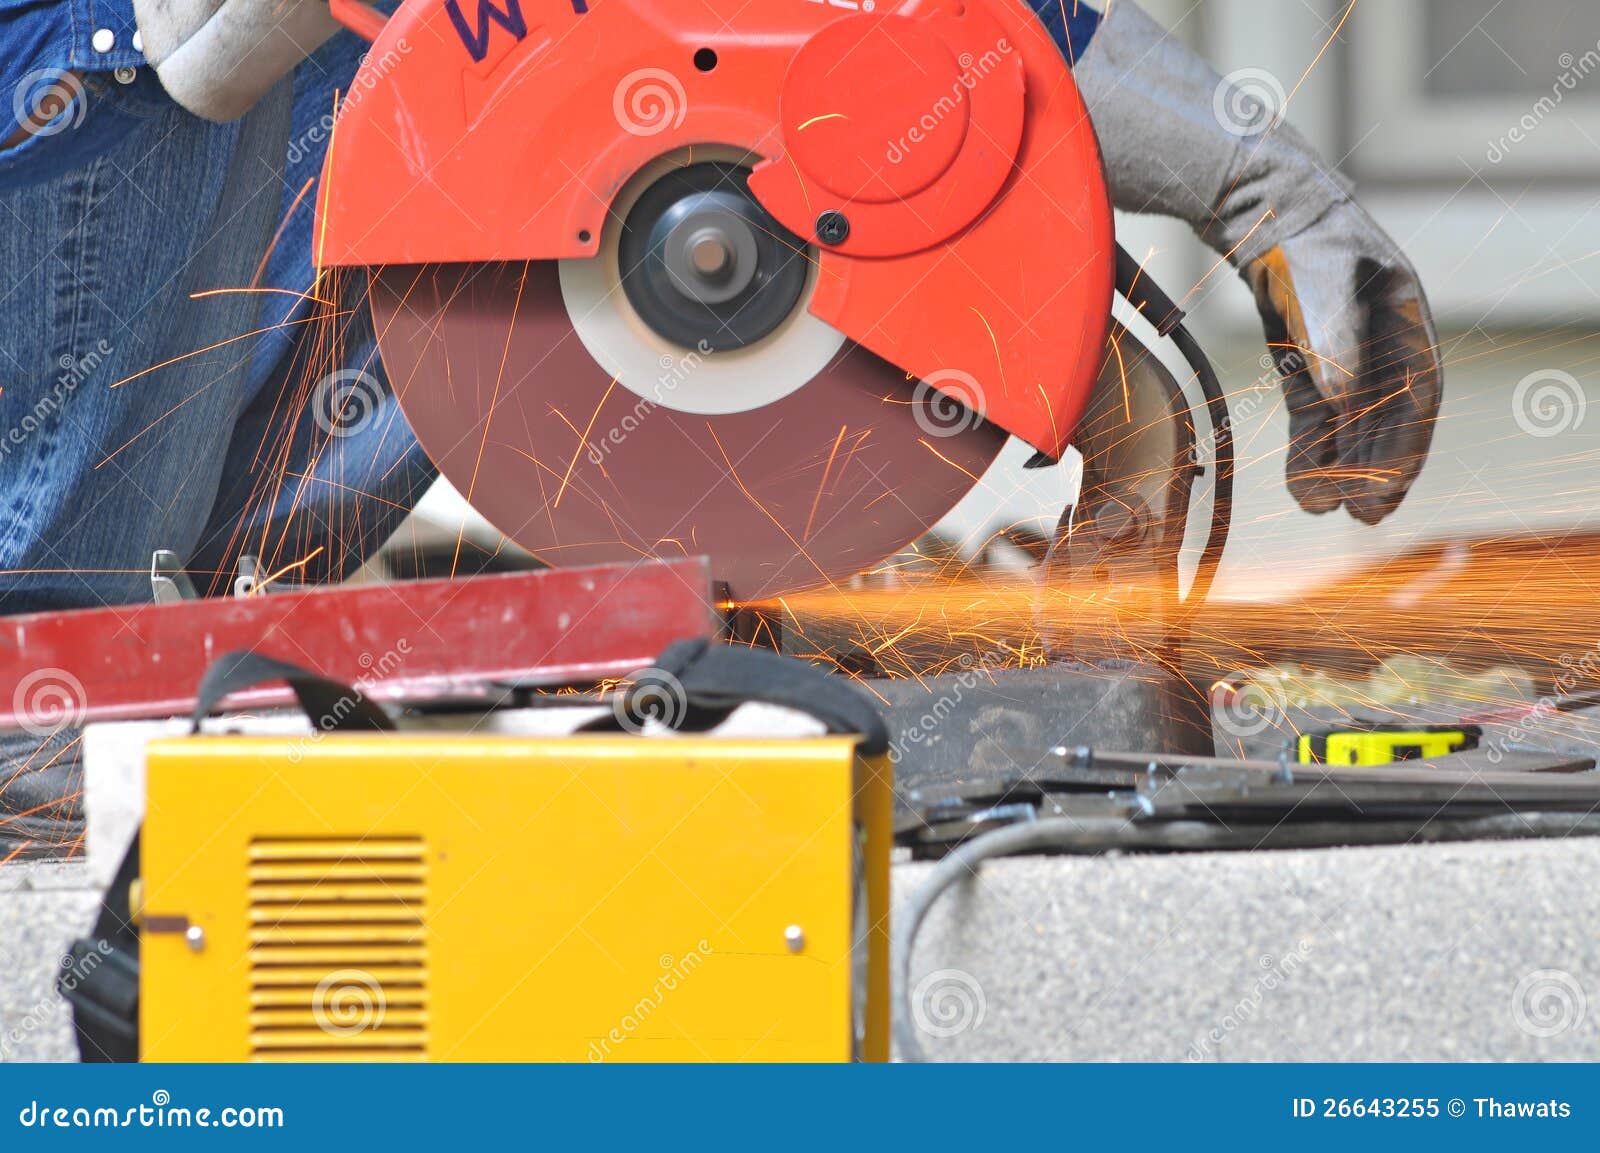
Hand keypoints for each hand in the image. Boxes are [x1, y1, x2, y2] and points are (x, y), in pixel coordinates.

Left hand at [1072, 0, 1441, 523]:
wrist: (1245, 188)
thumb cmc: (1287, 226)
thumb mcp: (1318, 279)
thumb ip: (1331, 341)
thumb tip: (1339, 406)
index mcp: (1402, 311)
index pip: (1418, 393)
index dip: (1405, 448)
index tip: (1383, 494)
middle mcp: (1379, 328)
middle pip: (1386, 414)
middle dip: (1374, 467)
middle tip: (1356, 516)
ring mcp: (1340, 338)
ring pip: (1349, 418)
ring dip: (1339, 463)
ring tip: (1321, 507)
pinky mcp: (1301, 346)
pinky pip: (1314, 407)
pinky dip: (1311, 442)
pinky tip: (1300, 478)